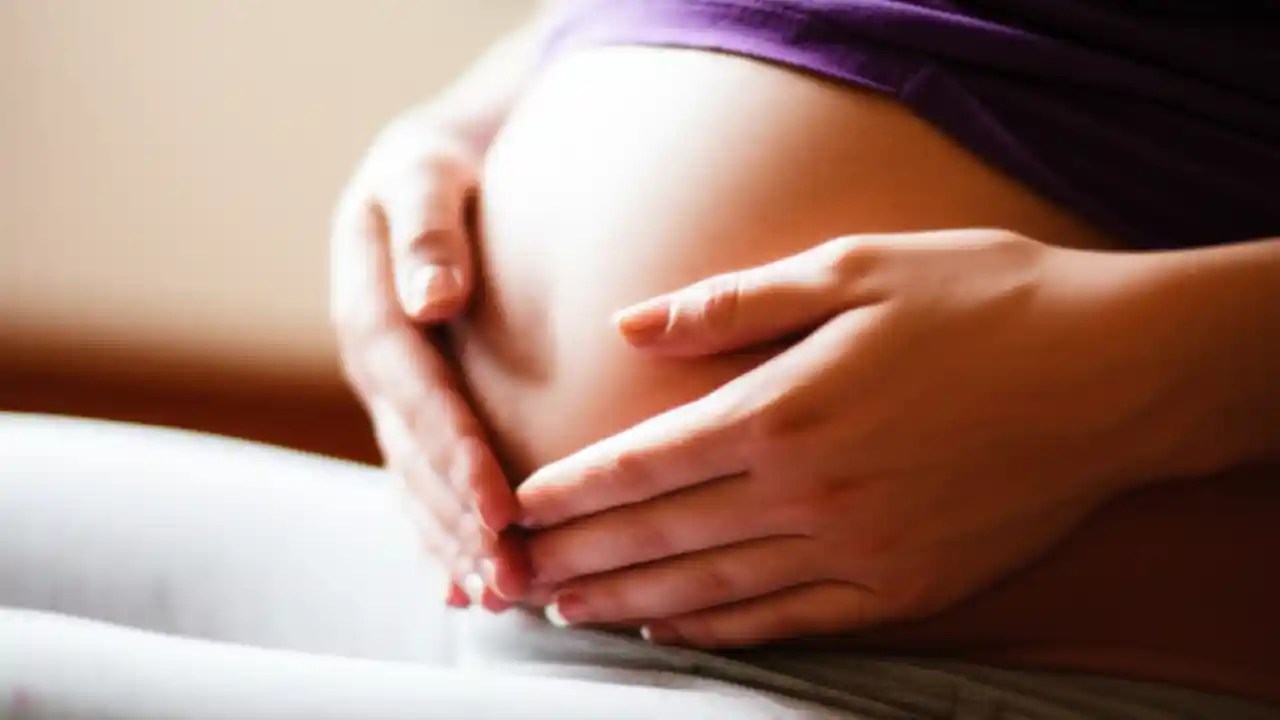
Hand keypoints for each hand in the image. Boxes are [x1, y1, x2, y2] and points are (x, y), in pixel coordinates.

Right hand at [330, 110, 518, 608]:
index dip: (454, 453)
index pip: (417, 396)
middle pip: (416, 458)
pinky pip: (419, 480)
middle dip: (461, 522)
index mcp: (371, 312)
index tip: (499, 507)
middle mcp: (375, 367)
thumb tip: (433, 300)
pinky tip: (463, 585)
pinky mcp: (410, 410)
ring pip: (417, 483)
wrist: (422, 176)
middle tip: (513, 581)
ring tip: (500, 599)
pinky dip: (438, 534)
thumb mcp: (421, 173)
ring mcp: (388, 396)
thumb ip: (426, 229)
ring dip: (454, 545)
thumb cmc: (433, 168)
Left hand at [518, 230, 1168, 645]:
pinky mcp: (902, 586)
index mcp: (784, 408)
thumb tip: (631, 325)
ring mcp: (855, 549)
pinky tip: (676, 633)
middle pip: (661, 536)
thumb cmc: (979, 302)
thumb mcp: (852, 269)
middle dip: (578, 555)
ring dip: (631, 603)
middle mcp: (807, 491)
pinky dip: (723, 633)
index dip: (571, 489)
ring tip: (569, 611)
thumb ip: (732, 305)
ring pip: (713, 590)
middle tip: (514, 574)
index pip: (644, 463)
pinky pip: (791, 623)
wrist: (1110, 372)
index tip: (517, 506)